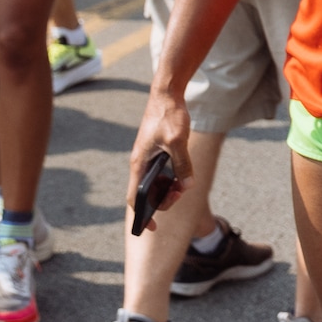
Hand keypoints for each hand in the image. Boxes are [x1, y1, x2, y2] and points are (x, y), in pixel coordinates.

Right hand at [128, 88, 194, 226]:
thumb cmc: (168, 115)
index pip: (134, 197)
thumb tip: (187, 185)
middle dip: (163, 198)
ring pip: (155, 182)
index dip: (142, 214)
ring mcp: (148, 157)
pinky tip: (183, 175)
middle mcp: (140, 162)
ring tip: (184, 184)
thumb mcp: (178, 141)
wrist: (167, 94)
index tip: (151, 227)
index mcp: (139, 163)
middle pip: (147, 192)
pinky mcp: (157, 151)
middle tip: (181, 192)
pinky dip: (172, 177)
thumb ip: (182, 164)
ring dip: (169, 187)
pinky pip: (161, 172)